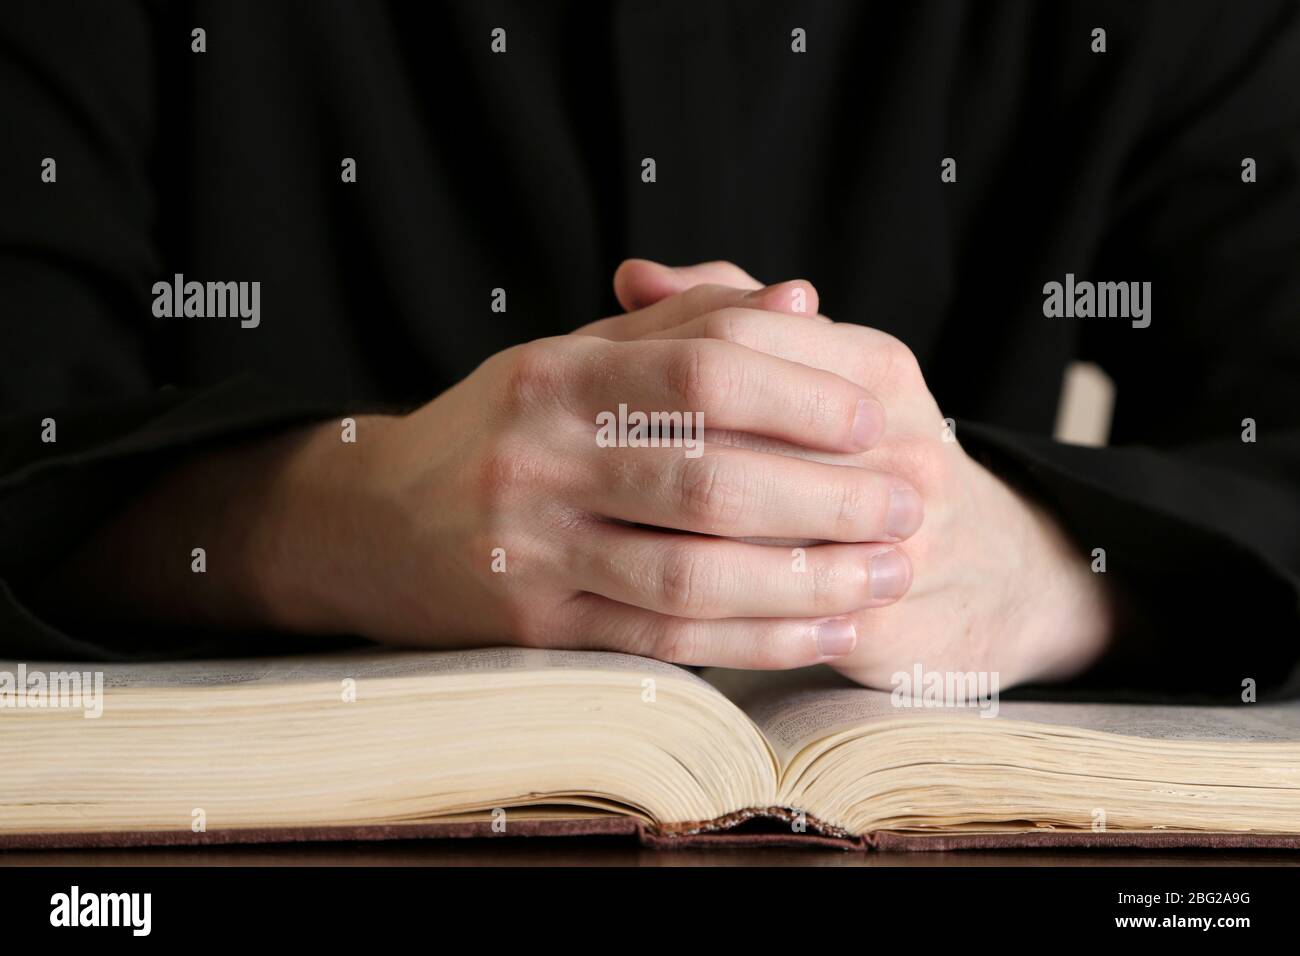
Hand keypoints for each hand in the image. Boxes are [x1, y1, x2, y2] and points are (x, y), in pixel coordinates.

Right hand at [255, 281, 925, 666]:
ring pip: (690, 575)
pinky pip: (662, 642)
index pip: (698, 371)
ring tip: (888, 574)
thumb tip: (802, 298)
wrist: (367, 526)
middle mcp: (538, 460)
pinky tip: (823, 631)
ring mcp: (532, 552)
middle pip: (708, 479)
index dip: (798, 394)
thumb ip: (680, 327)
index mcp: (553, 376)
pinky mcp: (535, 629)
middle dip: (825, 496)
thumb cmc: (494, 431)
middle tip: (909, 503)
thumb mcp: (568, 359)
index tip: (874, 417)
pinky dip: (753, 639)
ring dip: (805, 580)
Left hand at [602, 260, 1115, 688]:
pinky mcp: (887, 618)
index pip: (744, 351)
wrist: (995, 571)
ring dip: (663, 540)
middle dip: (645, 465)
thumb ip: (731, 318)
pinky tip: (642, 602)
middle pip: (742, 448)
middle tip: (567, 474)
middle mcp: (900, 447)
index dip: (651, 377)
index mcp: (877, 371)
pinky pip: (776, 616)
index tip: (584, 397)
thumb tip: (634, 274)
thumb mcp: (821, 371)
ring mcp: (899, 539)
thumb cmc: (873, 457)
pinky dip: (707, 611)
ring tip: (593, 533)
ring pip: (754, 538)